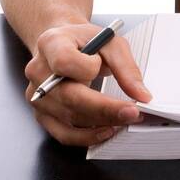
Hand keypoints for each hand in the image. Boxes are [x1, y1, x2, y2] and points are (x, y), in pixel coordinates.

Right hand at [24, 22, 151, 146]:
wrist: (64, 45)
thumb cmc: (85, 42)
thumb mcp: (109, 42)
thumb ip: (126, 68)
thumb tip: (141, 95)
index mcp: (51, 44)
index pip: (65, 62)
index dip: (87, 67)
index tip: (102, 65)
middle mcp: (38, 71)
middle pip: (69, 97)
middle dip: (105, 109)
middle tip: (133, 113)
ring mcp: (38, 95)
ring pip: (70, 118)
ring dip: (102, 122)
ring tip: (125, 119)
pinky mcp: (42, 114)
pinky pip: (63, 134)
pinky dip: (87, 137)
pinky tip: (106, 131)